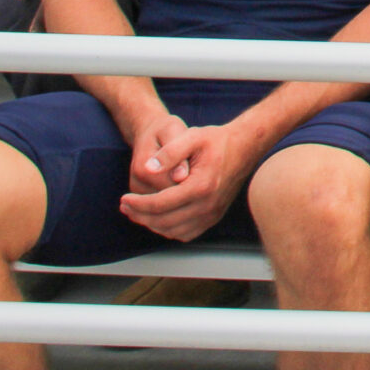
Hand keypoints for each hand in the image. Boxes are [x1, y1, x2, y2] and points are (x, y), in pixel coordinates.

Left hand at [118, 119, 256, 241]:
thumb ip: (169, 152)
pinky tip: (159, 218)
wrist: (246, 145)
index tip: (124, 198)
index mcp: (201, 186)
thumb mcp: (192, 135)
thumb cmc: (218, 140)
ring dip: (152, 224)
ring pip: (173, 231)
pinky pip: (186, 233)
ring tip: (138, 212)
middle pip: (164, 221)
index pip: (160, 204)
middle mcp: (208, 205)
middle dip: (140, 215)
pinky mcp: (214, 216)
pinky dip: (169, 230)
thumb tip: (148, 168)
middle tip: (125, 206)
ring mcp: (213, 213)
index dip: (138, 204)